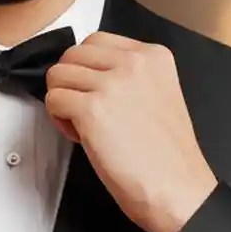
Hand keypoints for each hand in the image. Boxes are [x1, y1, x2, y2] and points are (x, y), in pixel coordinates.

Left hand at [45, 32, 216, 231]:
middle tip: (87, 111)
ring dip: (63, 100)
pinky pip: (53, 100)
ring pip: (58, 75)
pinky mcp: (92, 109)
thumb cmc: (167, 156)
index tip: (98, 93)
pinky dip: (59, 120)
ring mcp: (111, 84)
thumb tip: (90, 74)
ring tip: (85, 125)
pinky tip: (81, 136)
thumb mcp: (160, 94)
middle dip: (71, 82)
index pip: (96, 42)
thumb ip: (130, 75)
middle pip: (73, 54)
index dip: (88, 70)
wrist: (177, 189)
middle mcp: (133, 63)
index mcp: (154, 56)